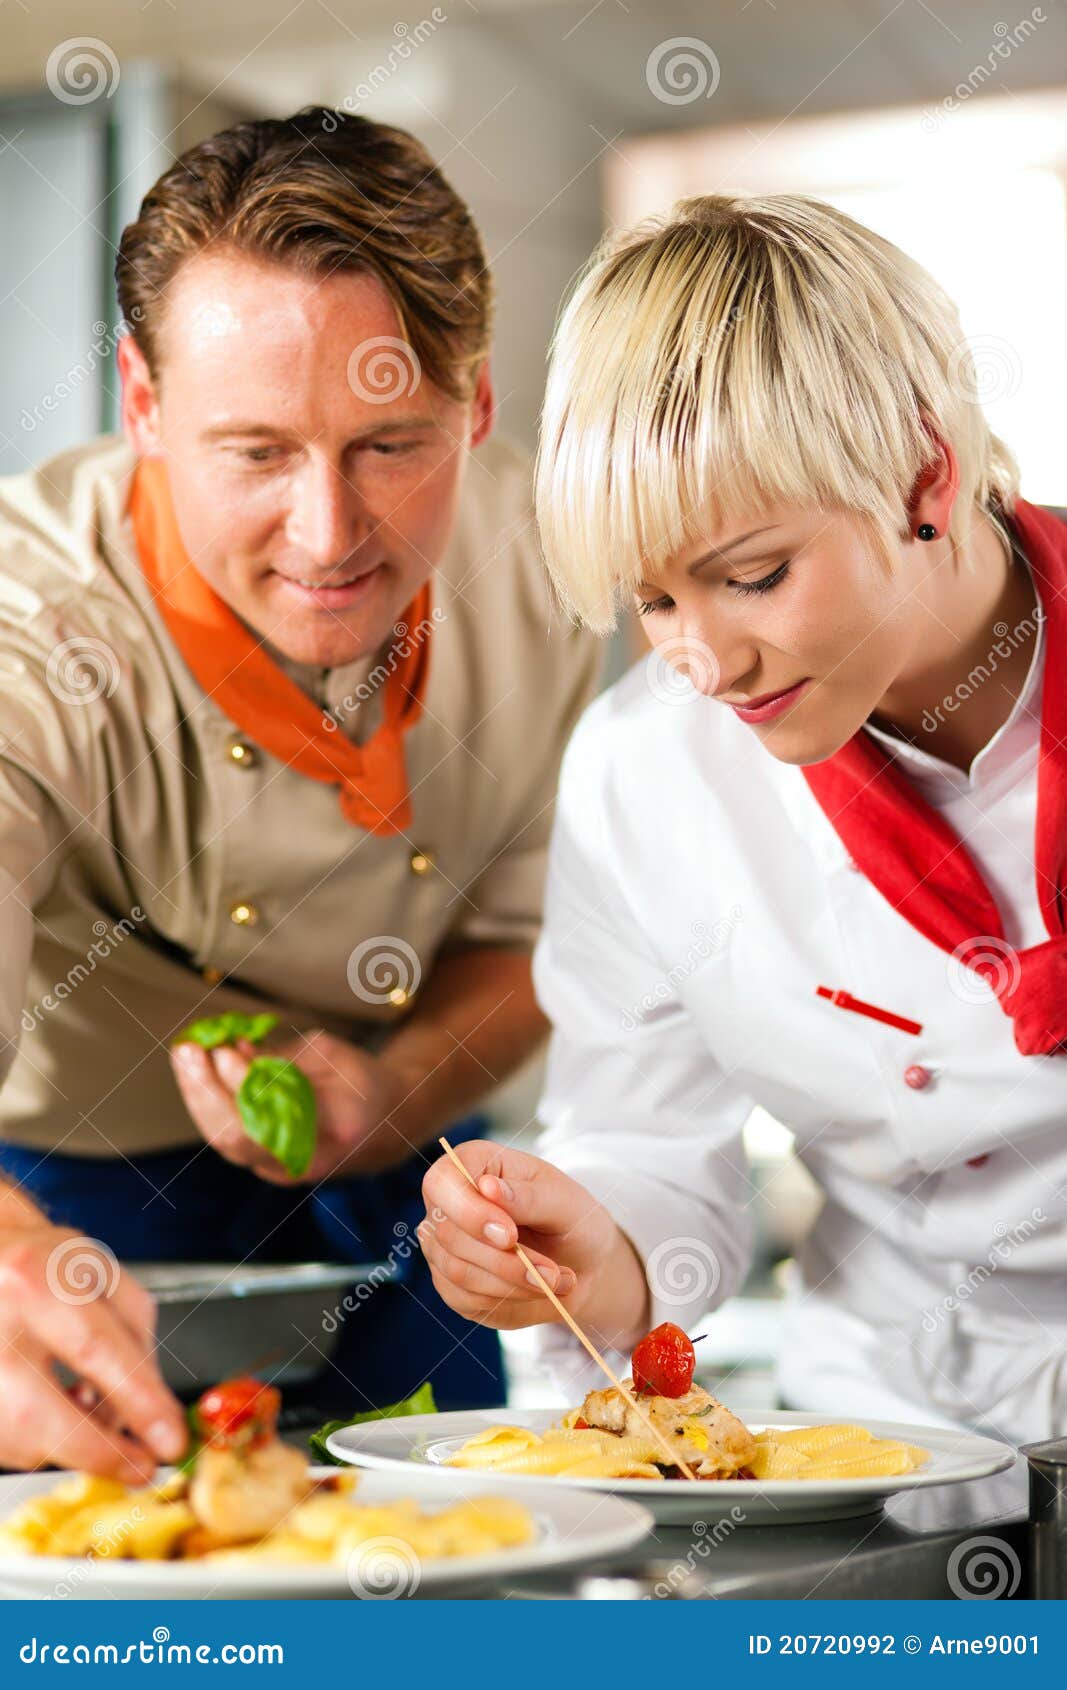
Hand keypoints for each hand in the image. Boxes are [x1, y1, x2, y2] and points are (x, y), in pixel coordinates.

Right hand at [0, 1219, 186, 1479]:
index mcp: (33, 1279)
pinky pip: (2, 1442)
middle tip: (141, 1465)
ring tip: (89, 1416)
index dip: (138, 1403)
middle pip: (40, 1417)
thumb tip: (154, 1403)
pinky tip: (52, 1413)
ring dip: (65, 1448)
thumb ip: (135, 1329)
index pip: (94, 1350)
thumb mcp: (99, 1270)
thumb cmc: (41, 1264)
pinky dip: (36, 1443)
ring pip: (17, 1441)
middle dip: (100, 1453)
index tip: (169, 1440)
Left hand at [170, 1029, 409, 1184]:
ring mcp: (274, 1167)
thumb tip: (234, 1048)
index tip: (226, 1049)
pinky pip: (225, 1133)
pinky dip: (207, 1101)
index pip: (264, 1123)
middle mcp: (292, 1165)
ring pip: (221, 1139)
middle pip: (231, 1139)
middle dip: (203, 1090)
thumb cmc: (363, 1083)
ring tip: (185, 1054)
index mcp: (321, 1143)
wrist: (386, 1123)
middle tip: (189, 1049)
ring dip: (197, 1095)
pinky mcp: (262, 1158)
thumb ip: (283, 1059)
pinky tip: (196, 1070)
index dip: (238, 1085)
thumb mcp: (332, 1058)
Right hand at [419, 1139, 648, 1337]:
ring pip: (457, 1271)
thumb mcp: (564, 1202)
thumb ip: (527, 1196)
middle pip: (450, 1235)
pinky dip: (508, 1297)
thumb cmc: (571, 1220)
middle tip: (551, 1272)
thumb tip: (488, 1187)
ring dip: (512, 1282)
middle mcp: (449, 1204)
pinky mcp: (451, 1285)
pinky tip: (539, 1289)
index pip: (442, 1182)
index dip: (469, 1212)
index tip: (510, 1236)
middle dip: (506, 1261)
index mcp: (472, 1164)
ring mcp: (444, 1246)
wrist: (582, 1265)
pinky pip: (465, 1298)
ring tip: (556, 1280)